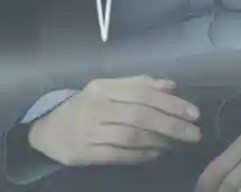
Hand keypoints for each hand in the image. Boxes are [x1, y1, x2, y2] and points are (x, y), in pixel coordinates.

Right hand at [27, 74, 201, 166]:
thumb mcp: (109, 88)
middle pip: (140, 116)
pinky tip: (157, 153)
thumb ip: (140, 84)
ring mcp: (89, 132)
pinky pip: (119, 155)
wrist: (47, 130)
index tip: (193, 113)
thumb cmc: (86, 106)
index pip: (143, 94)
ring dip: (160, 141)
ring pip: (132, 137)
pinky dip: (142, 155)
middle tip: (194, 132)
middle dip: (172, 125)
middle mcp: (96, 108)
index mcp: (103, 88)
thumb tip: (172, 85)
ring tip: (178, 143)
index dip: (171, 104)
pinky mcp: (84, 154)